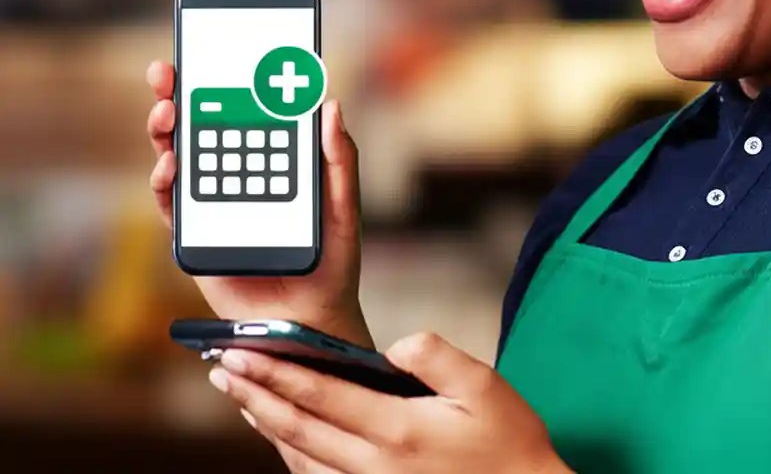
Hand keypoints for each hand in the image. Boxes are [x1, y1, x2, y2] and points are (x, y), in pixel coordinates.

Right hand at [147, 61, 371, 346]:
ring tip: (168, 115)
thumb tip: (330, 104)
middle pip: (200, 129)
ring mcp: (214, 206)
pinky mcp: (198, 237)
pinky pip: (174, 207)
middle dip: (178, 97)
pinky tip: (171, 167)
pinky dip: (167, 184)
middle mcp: (238, 178)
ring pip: (180, 160)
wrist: (313, 320)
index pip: (242, 113)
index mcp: (272, 162)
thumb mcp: (344, 207)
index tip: (211, 52)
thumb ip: (339, 159)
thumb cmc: (333, 261)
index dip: (223, 83)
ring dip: (166, 134)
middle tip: (168, 74)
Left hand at [210, 332, 570, 473]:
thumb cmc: (509, 441)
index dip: (274, 372)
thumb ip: (434, 355)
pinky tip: (285, 439)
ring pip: (302, 457)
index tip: (238, 353)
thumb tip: (391, 347)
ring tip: (243, 399)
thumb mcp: (484, 384)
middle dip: (256, 395)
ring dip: (267, 426)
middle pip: (298, 427)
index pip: (320, 394)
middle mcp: (375, 465)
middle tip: (222, 370)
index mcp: (398, 429)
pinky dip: (294, 456)